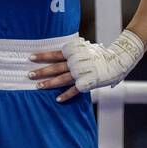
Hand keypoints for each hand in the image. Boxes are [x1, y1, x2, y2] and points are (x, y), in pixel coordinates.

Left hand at [28, 29, 144, 100]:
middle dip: (41, 71)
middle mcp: (75, 62)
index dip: (42, 56)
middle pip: (55, 67)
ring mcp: (81, 73)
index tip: (30, 57)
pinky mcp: (87, 83)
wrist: (117, 60)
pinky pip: (74, 90)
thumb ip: (72, 51)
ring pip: (61, 79)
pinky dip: (65, 95)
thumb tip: (61, 50)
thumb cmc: (99, 53)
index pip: (54, 54)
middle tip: (29, 74)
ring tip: (38, 86)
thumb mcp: (84, 48)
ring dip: (49, 83)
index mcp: (74, 52)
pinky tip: (57, 99)